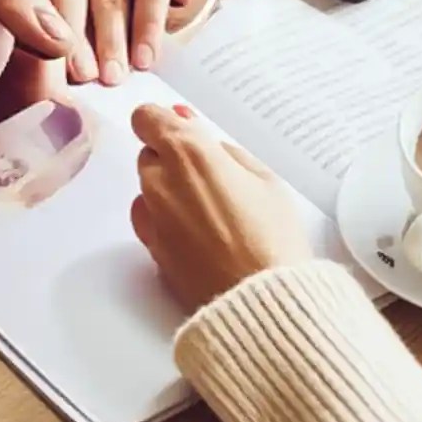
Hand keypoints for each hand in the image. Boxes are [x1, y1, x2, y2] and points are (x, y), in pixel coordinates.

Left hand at [130, 104, 311, 309]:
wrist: (261, 304)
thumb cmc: (273, 240)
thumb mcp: (265, 179)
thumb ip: (224, 150)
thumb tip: (195, 131)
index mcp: (190, 152)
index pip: (147, 118)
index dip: (163, 123)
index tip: (181, 130)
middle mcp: (161, 181)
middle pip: (150, 154)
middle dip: (174, 159)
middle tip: (213, 179)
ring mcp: (151, 217)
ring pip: (148, 188)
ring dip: (169, 191)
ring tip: (212, 213)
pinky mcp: (150, 248)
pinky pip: (148, 220)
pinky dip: (164, 219)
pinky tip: (198, 234)